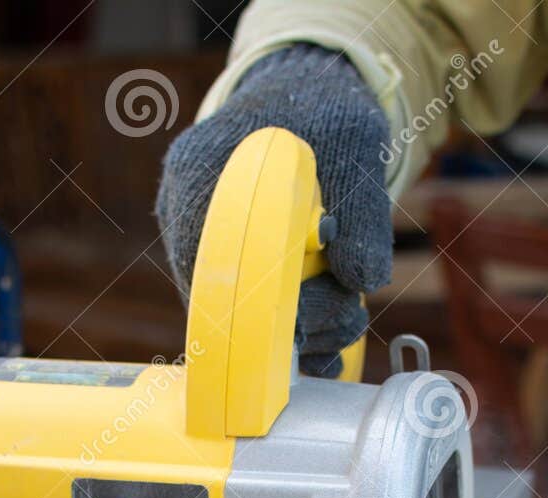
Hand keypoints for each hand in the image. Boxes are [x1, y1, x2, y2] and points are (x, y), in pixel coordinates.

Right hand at [156, 44, 392, 376]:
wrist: (308, 97)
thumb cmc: (326, 112)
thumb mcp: (357, 145)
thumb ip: (363, 211)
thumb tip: (362, 281)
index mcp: (202, 168)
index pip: (216, 256)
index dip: (265, 302)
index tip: (318, 320)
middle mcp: (184, 209)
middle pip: (219, 296)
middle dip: (291, 323)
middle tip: (349, 319)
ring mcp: (197, 239)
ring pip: (232, 314)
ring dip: (294, 334)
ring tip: (347, 324)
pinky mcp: (221, 263)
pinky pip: (244, 313)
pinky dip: (286, 334)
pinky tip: (325, 350)